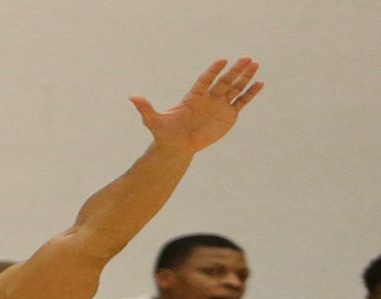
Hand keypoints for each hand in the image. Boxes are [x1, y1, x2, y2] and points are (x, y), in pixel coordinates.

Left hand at [131, 57, 262, 155]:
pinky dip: (250, 93)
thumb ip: (146, 108)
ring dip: (245, 77)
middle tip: (246, 58)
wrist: (177, 147)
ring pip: (235, 88)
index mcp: (193, 96)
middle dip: (235, 70)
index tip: (222, 60)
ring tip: (255, 64)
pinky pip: (241, 102)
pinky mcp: (228, 115)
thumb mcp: (154, 120)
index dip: (213, 70)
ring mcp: (219, 105)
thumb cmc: (165, 133)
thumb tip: (132, 96)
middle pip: (224, 81)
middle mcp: (208, 98)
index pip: (205, 79)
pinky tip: (260, 83)